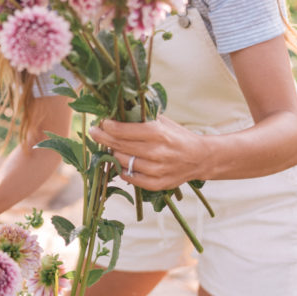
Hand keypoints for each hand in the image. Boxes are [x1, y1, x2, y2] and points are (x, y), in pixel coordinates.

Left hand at [88, 115, 207, 190]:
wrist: (201, 158)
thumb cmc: (177, 136)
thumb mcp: (162, 121)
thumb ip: (141, 117)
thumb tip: (115, 111)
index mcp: (158, 133)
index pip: (123, 131)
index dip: (108, 127)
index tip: (101, 122)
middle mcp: (156, 152)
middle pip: (119, 146)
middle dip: (103, 138)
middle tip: (95, 132)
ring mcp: (157, 170)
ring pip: (122, 162)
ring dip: (112, 154)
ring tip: (110, 147)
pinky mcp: (157, 184)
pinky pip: (130, 178)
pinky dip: (122, 170)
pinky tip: (121, 163)